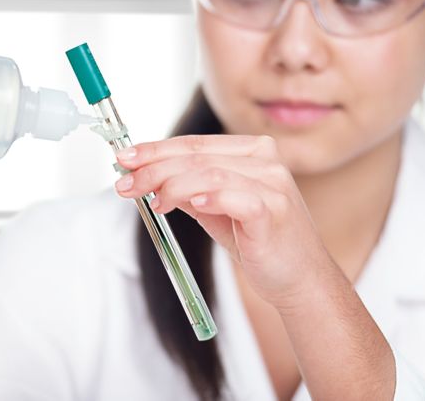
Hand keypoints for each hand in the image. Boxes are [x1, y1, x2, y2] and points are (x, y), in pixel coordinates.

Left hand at [114, 134, 332, 307]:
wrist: (299, 278)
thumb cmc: (259, 241)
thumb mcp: (215, 209)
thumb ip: (187, 189)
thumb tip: (144, 176)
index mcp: (252, 152)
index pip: (194, 145)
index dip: (156, 150)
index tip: (125, 158)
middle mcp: (265, 161)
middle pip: (197, 157)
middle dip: (154, 169)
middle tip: (125, 183)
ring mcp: (273, 184)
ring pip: (210, 174)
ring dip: (172, 186)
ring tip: (151, 202)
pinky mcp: (273, 210)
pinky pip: (235, 197)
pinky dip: (209, 198)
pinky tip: (188, 204)